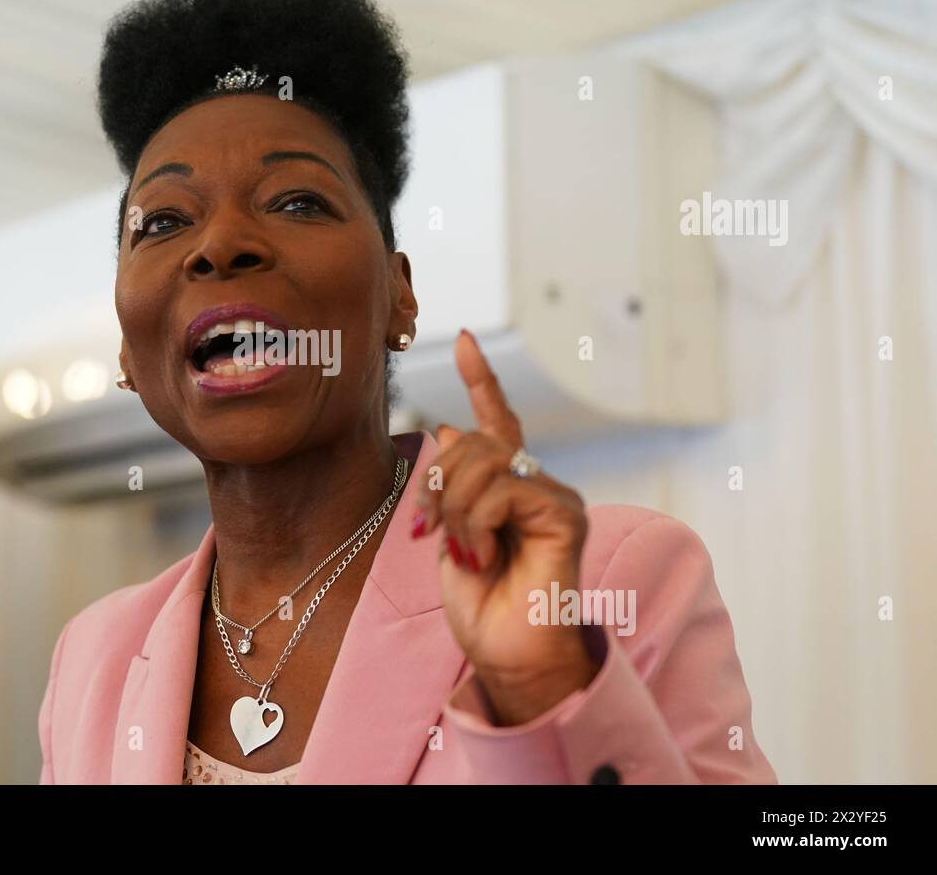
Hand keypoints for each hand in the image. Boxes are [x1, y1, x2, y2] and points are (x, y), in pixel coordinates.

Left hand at [414, 329, 598, 724]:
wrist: (508, 654)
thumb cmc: (483, 606)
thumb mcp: (450, 536)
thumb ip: (454, 486)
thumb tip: (452, 426)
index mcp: (508, 486)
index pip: (498, 420)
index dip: (482, 378)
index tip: (465, 339)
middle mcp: (537, 483)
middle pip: (473, 441)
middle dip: (437, 484)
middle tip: (429, 533)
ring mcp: (555, 496)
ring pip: (483, 461)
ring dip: (452, 509)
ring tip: (460, 552)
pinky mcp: (564, 514)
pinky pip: (502, 490)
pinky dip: (476, 524)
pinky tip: (482, 557)